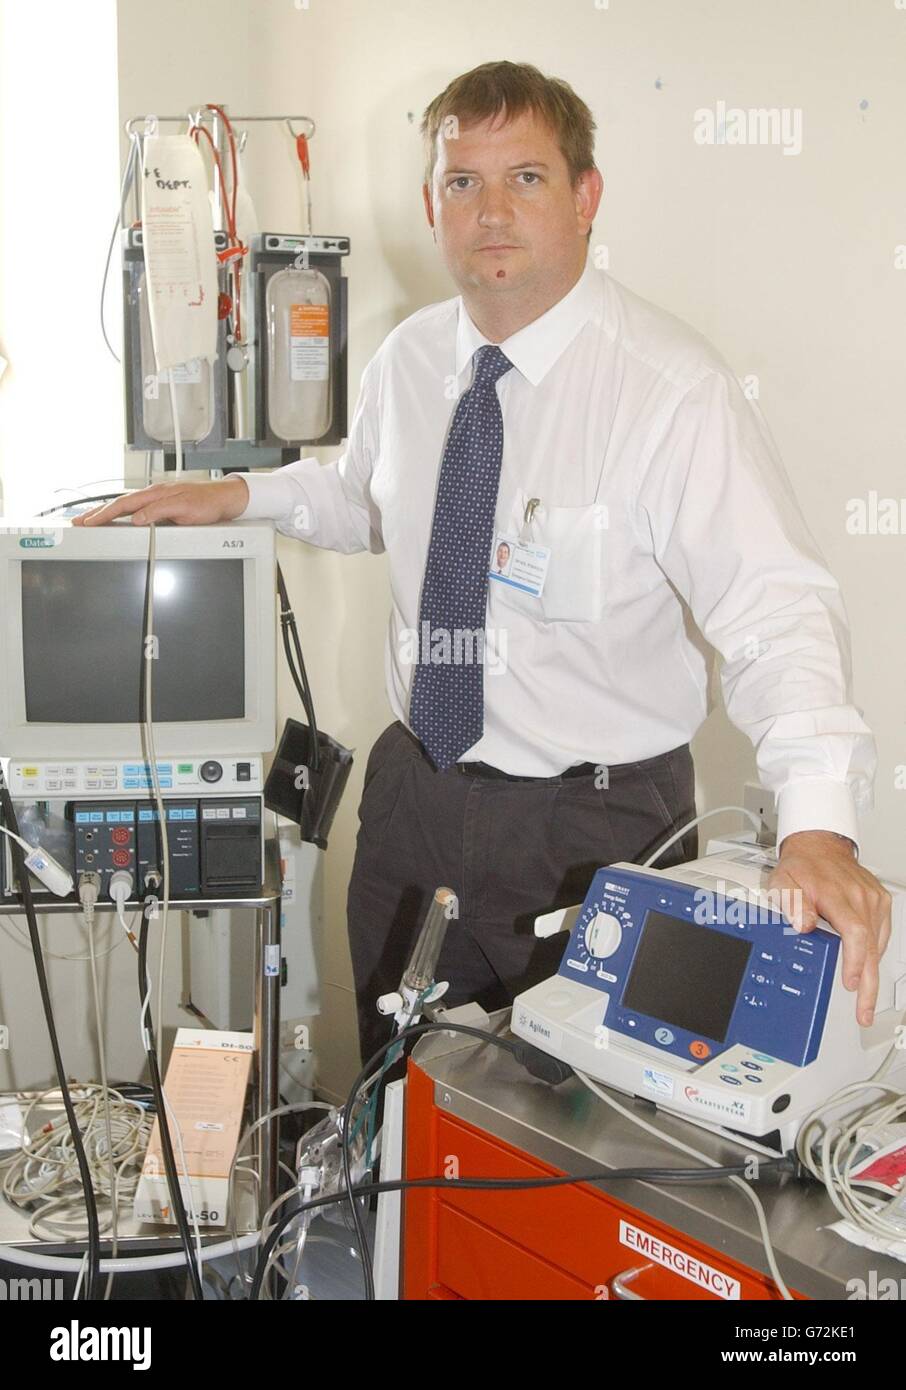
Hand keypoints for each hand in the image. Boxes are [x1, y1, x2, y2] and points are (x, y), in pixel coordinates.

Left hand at [71, 476, 248, 526]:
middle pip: (121, 503)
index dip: (100, 513)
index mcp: (151, 497)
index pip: (120, 504)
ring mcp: (168, 497)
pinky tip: (137, 520)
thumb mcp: (171, 513)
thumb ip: (153, 518)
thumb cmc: (199, 504)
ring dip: (114, 511)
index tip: (84, 521)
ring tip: (97, 521)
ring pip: (135, 503)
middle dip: (99, 513)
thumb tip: (135, 524)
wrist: (223, 498)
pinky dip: (148, 514)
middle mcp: (155, 494)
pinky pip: (161, 508)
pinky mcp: (182, 503)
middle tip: (81, 522)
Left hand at [768, 830, 891, 1026]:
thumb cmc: (802, 866)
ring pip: (877, 944)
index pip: (854, 932)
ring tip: (864, 997)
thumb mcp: (782, 882)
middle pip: (871, 947)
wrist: (819, 845)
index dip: (855, 961)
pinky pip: (881, 935)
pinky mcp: (880, 903)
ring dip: (871, 972)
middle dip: (869, 984)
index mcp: (836, 895)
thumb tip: (801, 925)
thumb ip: (791, 904)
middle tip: (864, 1010)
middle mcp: (860, 897)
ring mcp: (872, 900)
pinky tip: (865, 966)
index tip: (851, 982)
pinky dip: (873, 953)